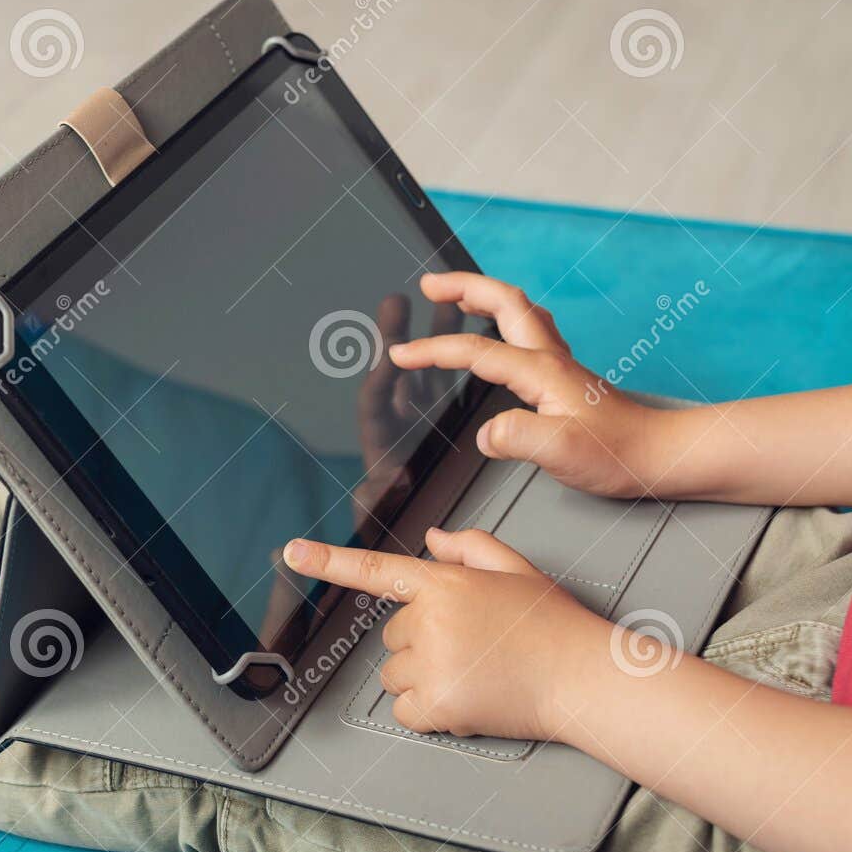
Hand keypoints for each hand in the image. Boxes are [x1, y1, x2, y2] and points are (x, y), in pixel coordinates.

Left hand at [284, 527, 606, 740]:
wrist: (584, 678)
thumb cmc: (553, 626)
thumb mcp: (516, 570)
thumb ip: (469, 548)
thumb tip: (432, 538)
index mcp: (445, 582)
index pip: (376, 569)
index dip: (328, 561)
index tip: (291, 552)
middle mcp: (430, 619)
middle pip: (393, 638)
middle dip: (423, 646)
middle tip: (474, 649)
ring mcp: (431, 662)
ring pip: (394, 676)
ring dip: (425, 680)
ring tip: (476, 675)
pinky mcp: (436, 703)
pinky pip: (403, 712)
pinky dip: (429, 713)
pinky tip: (468, 700)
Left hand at [350, 293, 461, 523]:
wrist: (416, 548)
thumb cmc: (399, 534)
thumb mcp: (384, 519)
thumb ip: (375, 504)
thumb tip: (373, 492)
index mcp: (381, 447)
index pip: (374, 404)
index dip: (380, 381)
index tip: (390, 356)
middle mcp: (398, 430)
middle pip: (394, 376)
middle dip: (394, 338)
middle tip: (396, 303)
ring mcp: (421, 426)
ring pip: (427, 373)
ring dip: (434, 338)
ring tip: (446, 304)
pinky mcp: (442, 429)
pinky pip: (450, 388)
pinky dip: (460, 363)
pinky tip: (478, 338)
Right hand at [393, 271, 673, 498]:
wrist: (660, 455)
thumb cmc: (618, 454)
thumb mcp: (561, 452)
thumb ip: (517, 436)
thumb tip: (486, 432)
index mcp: (540, 371)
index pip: (474, 352)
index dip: (432, 351)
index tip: (400, 355)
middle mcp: (550, 359)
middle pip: (503, 302)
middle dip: (463, 287)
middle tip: (430, 284)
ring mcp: (560, 366)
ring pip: (518, 312)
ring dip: (484, 297)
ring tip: (457, 296)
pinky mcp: (566, 379)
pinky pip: (529, 333)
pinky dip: (504, 320)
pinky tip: (499, 335)